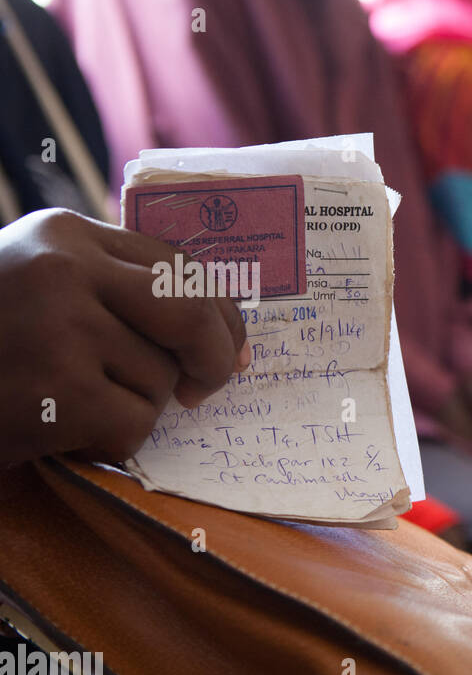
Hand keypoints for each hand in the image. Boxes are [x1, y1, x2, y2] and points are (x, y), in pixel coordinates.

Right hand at [0, 208, 248, 464]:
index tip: (232, 347)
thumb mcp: (35, 284)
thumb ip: (111, 288)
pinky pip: (135, 424)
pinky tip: (67, 433)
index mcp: (64, 234)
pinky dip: (115, 441)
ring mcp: (58, 328)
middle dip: (215, 356)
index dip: (219, 313)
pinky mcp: (56, 391)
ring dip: (137, 407)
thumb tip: (221, 329)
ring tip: (77, 404)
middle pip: (190, 312)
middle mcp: (63, 270)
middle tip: (207, 388)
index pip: (178, 267)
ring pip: (160, 378)